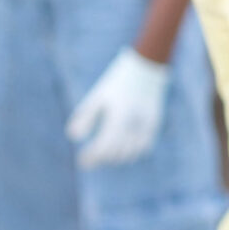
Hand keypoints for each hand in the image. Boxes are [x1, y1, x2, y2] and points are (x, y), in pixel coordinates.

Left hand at [66, 47, 169, 168]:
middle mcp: (134, 121)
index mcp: (119, 114)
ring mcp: (147, 123)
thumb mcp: (97, 96)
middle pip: (117, 152)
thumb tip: (74, 137)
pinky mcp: (154, 123)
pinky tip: (122, 151)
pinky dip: (133, 153)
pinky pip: (144, 147)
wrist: (145, 68)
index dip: (92, 156)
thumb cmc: (116, 83)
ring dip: (117, 158)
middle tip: (91, 159)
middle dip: (102, 158)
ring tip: (104, 155)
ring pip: (132, 153)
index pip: (105, 144)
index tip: (82, 161)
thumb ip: (86, 117)